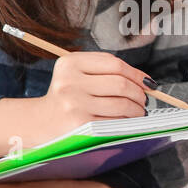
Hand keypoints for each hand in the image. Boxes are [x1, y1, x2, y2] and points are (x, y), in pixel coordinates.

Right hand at [0, 52, 151, 158]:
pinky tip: (127, 121)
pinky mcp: (80, 124)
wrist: (40, 121)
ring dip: (137, 109)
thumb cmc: (67, 97)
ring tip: (138, 111)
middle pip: (121, 84)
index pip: (114, 64)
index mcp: (70, 63)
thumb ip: (106, 71)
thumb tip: (146, 81)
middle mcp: (69, 82)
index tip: (147, 82)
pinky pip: (116, 121)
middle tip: (144, 99)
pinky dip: (128, 121)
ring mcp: (74, 103)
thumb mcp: (77, 74)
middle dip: (139, 93)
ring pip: (122, 103)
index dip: (137, 74)